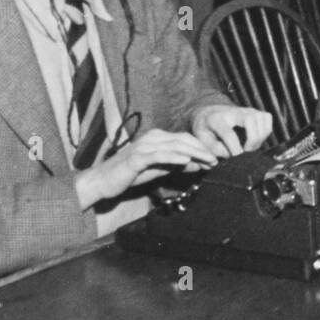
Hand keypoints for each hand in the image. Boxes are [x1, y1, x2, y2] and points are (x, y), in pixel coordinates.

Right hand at [75, 129, 218, 208]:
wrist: (103, 182)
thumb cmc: (130, 175)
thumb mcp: (158, 170)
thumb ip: (176, 166)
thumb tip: (197, 165)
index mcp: (156, 138)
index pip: (184, 139)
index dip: (201, 147)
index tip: (215, 157)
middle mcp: (151, 138)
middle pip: (183, 140)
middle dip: (202, 149)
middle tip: (217, 159)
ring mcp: (143, 146)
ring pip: (174, 146)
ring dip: (194, 153)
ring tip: (208, 160)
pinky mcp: (137, 157)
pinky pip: (159, 155)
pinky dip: (174, 157)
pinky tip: (186, 161)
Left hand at [192, 104, 274, 157]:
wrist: (209, 113)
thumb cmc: (206, 129)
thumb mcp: (201, 139)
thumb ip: (213, 149)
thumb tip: (229, 155)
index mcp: (216, 119)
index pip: (229, 134)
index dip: (235, 149)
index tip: (237, 159)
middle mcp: (233, 111)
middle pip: (250, 120)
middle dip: (252, 140)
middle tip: (246, 153)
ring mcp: (246, 109)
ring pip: (261, 119)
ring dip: (260, 138)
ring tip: (250, 147)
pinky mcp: (254, 111)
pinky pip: (267, 119)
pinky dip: (265, 131)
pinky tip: (256, 139)